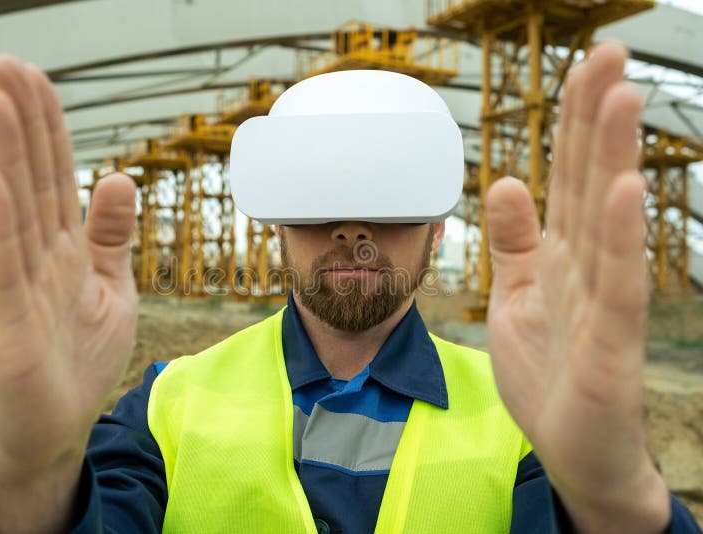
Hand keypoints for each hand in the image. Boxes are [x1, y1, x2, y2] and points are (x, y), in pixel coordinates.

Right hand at [0, 56, 136, 532]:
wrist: (58, 429)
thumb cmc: (79, 358)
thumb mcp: (111, 288)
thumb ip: (111, 236)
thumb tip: (118, 178)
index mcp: (65, 249)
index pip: (57, 176)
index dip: (50, 127)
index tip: (34, 77)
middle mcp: (39, 260)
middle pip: (32, 181)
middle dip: (23, 124)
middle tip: (6, 66)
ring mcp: (22, 290)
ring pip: (15, 214)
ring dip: (6, 158)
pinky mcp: (10, 328)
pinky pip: (5, 270)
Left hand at [485, 42, 669, 532]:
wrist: (572, 451)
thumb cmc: (548, 375)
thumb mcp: (516, 298)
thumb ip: (514, 243)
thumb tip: (506, 181)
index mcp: (562, 257)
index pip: (568, 177)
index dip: (571, 123)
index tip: (581, 66)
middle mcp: (588, 271)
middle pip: (591, 183)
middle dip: (596, 120)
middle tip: (608, 54)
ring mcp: (604, 307)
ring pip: (608, 223)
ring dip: (613, 160)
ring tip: (621, 98)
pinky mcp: (611, 350)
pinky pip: (616, 288)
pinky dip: (618, 240)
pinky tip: (622, 192)